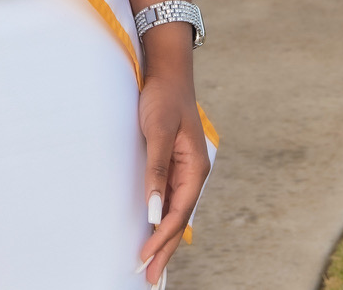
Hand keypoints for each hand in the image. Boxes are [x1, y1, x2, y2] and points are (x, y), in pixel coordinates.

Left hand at [136, 68, 210, 283]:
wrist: (167, 73)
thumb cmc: (163, 99)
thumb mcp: (158, 132)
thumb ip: (156, 171)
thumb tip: (153, 210)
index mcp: (195, 169)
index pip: (179, 212)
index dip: (163, 237)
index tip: (147, 257)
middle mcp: (192, 174)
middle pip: (178, 219)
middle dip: (165, 249)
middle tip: (149, 277)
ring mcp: (182, 170)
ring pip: (173, 211)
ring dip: (162, 237)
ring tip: (151, 264)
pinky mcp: (171, 164)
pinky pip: (166, 198)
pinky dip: (159, 218)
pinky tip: (152, 232)